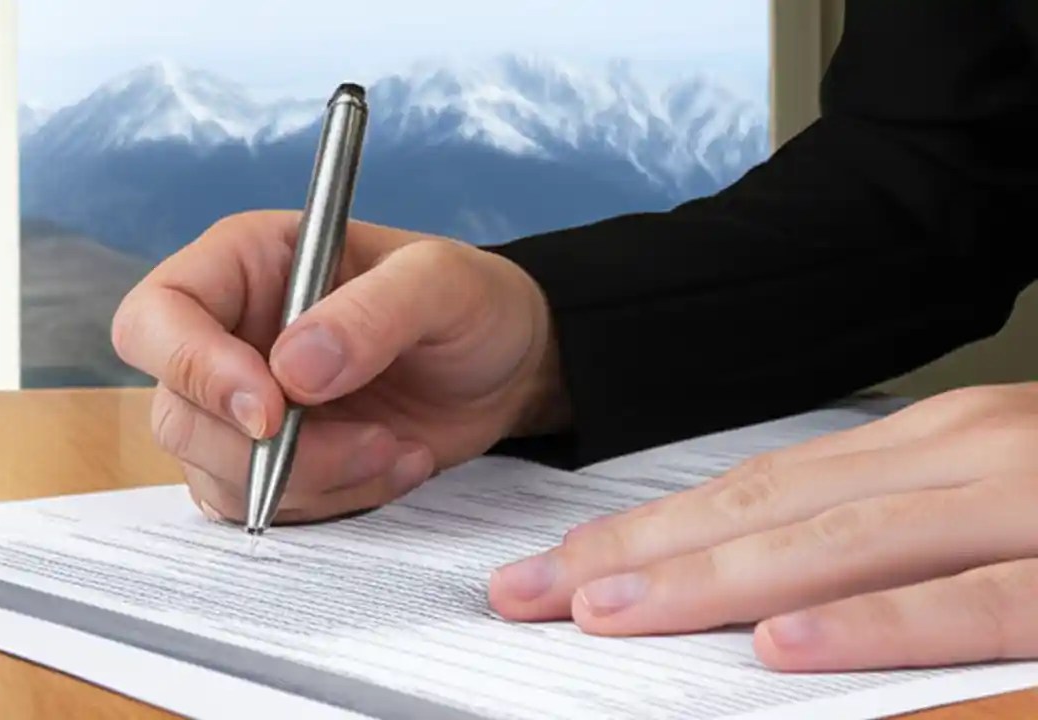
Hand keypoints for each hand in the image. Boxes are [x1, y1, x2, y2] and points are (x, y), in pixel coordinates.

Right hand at [112, 210, 568, 524]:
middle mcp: (230, 335)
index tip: (273, 412)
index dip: (194, 369)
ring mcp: (246, 407)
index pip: (158, 317)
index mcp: (246, 265)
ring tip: (398, 447)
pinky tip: (396, 464)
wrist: (507, 368)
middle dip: (272, 451)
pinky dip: (334, 502)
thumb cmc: (470, 302)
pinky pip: (264, 507)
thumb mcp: (441, 283)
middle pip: (177, 412)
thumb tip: (291, 369)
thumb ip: (372, 312)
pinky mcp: (274, 463)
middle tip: (373, 440)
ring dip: (315, 480)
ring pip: (216, 474)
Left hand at [488, 382, 1037, 671]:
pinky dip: (879, 626)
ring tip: (605, 614)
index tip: (549, 572)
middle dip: (637, 558)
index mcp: (925, 445)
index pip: (750, 492)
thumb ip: (874, 540)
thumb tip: (755, 595)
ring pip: (845, 545)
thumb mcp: (969, 508)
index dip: (643, 531)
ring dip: (714, 584)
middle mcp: (963, 455)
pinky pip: (975, 601)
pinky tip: (785, 649)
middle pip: (765, 512)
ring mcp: (1031, 503)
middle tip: (526, 595)